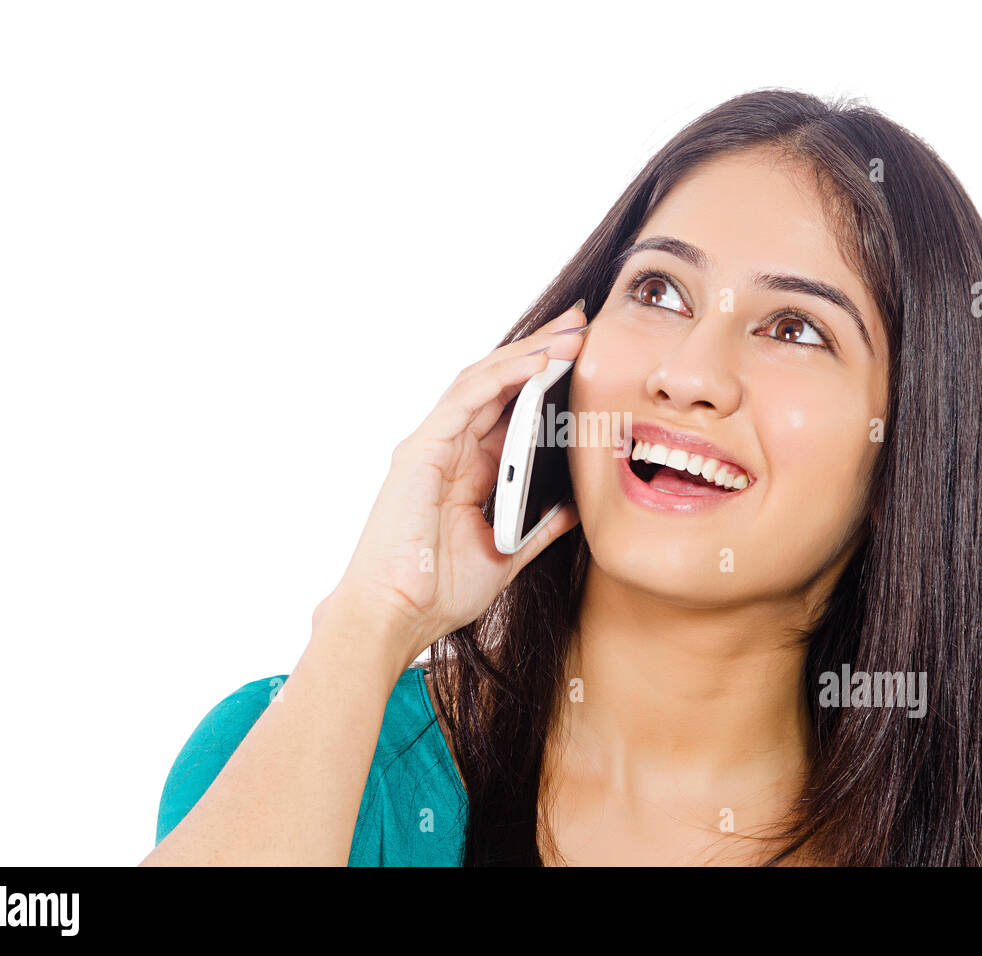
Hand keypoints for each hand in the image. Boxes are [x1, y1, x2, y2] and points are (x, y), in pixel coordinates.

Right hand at [314, 300, 588, 662]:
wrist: (395, 616)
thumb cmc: (438, 591)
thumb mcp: (508, 554)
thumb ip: (539, 527)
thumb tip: (578, 506)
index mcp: (468, 469)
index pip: (511, 408)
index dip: (545, 379)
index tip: (585, 358)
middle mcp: (449, 449)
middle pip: (498, 383)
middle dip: (541, 351)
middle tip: (583, 325)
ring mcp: (433, 446)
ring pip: (483, 381)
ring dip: (528, 354)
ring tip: (569, 334)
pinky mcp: (421, 450)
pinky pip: (465, 400)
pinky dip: (502, 377)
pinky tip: (535, 363)